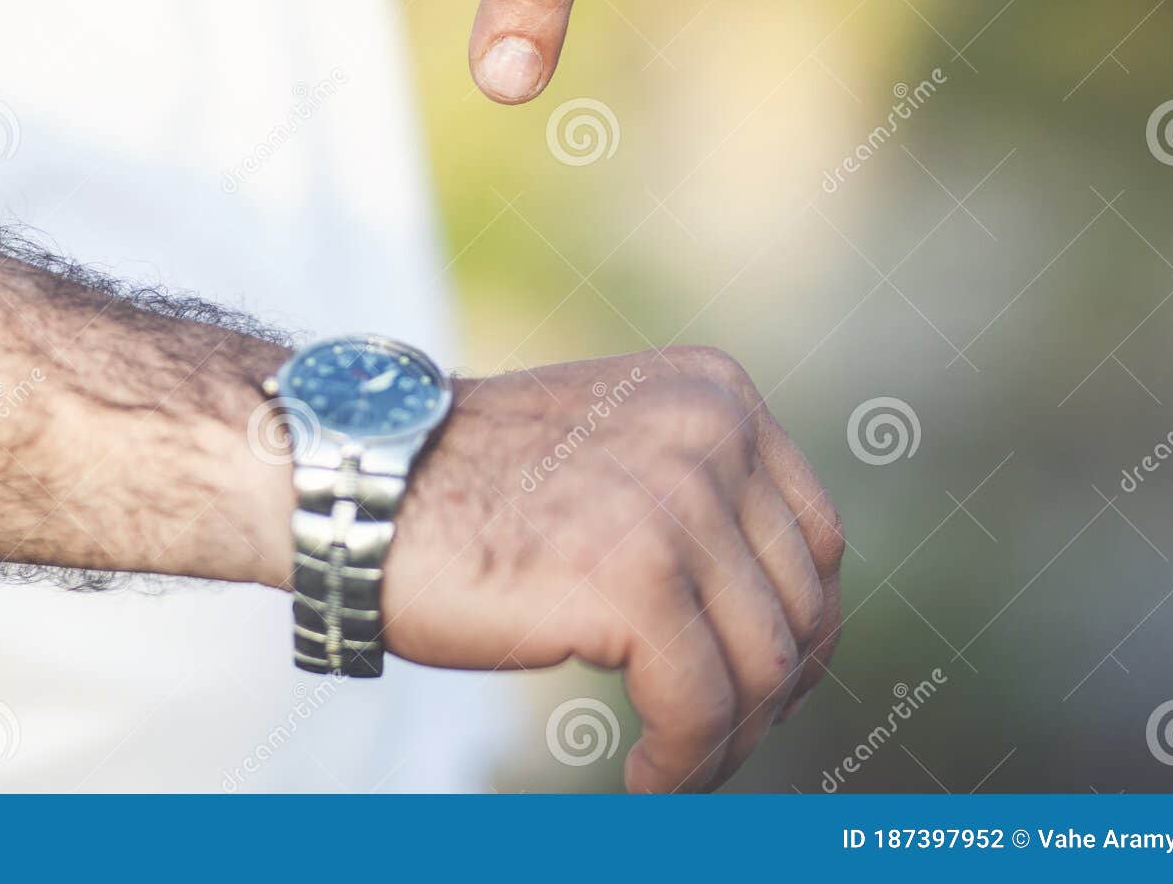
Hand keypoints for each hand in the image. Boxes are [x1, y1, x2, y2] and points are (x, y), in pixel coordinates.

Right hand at [382, 345, 843, 791]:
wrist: (356, 483)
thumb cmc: (466, 484)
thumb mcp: (611, 450)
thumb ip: (692, 494)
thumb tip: (764, 607)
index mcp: (715, 394)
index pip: (816, 537)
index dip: (800, 628)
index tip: (763, 685)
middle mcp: (712, 433)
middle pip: (799, 605)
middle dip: (770, 693)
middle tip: (713, 739)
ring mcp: (677, 502)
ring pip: (762, 666)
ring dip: (726, 740)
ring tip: (674, 768)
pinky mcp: (635, 578)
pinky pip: (701, 707)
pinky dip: (685, 761)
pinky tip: (648, 779)